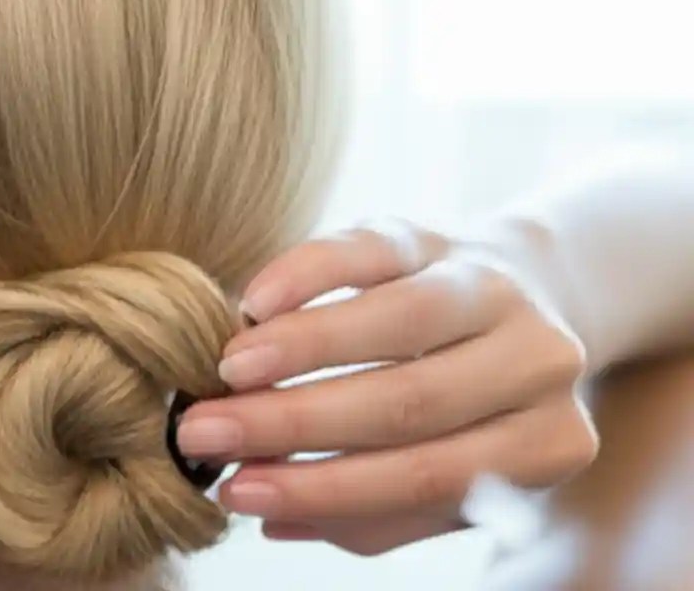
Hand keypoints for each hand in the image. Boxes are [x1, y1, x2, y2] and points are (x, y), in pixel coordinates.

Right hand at [177, 220, 599, 554]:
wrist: (529, 299)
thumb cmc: (466, 411)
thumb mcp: (441, 471)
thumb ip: (371, 508)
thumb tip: (270, 518)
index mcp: (545, 443)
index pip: (424, 477)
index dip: (323, 489)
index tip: (239, 492)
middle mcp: (537, 363)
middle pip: (406, 403)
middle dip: (291, 423)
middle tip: (204, 434)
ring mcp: (494, 287)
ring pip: (396, 321)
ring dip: (296, 349)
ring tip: (225, 372)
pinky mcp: (440, 230)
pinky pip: (370, 248)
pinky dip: (305, 274)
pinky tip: (252, 302)